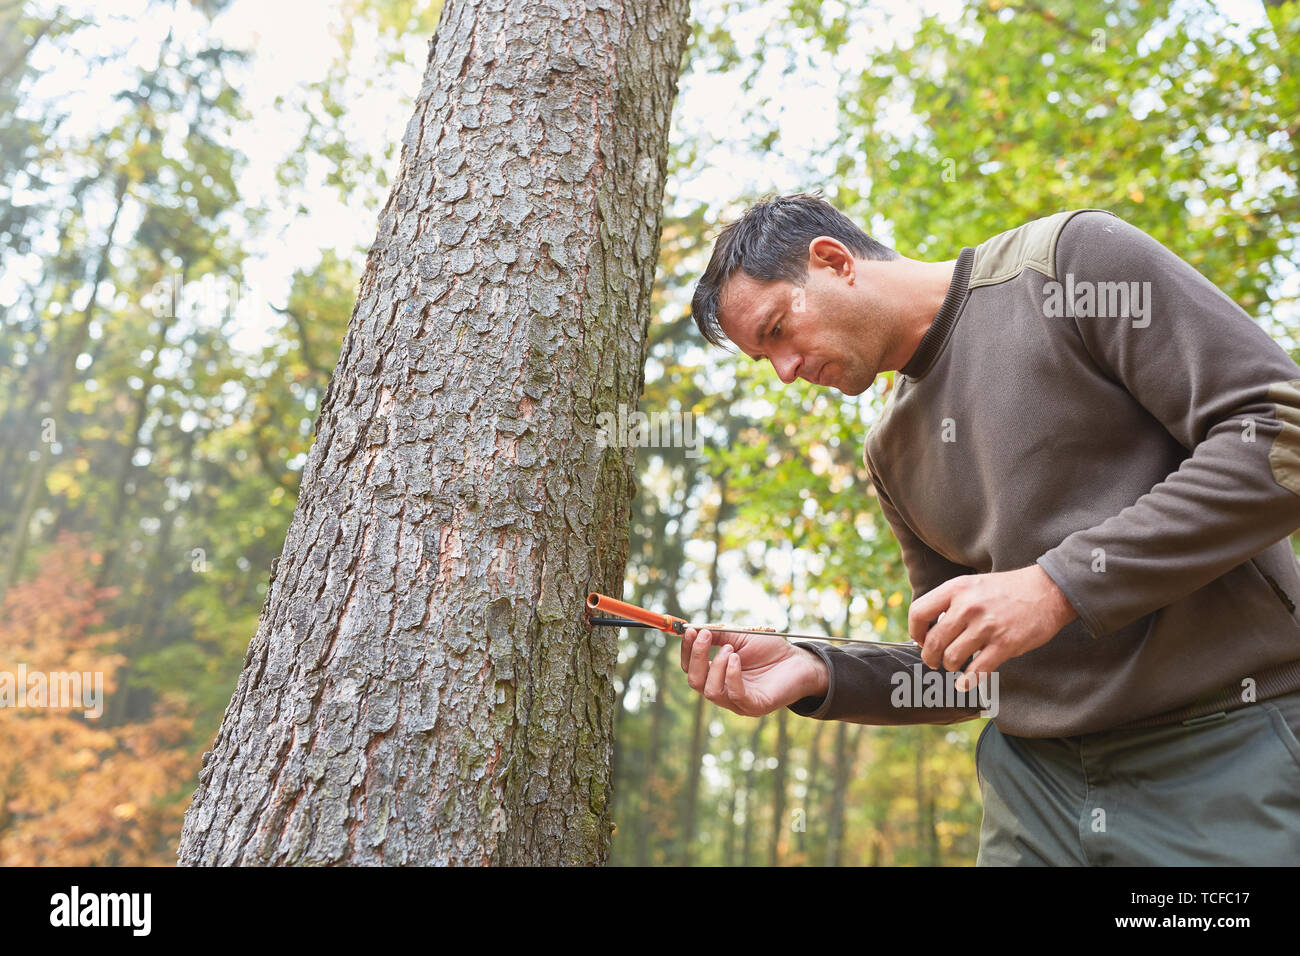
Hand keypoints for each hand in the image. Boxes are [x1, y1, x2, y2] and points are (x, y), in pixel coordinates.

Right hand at [679, 625, 827, 716]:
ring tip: (730, 649)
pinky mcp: (754, 706)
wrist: (798, 660)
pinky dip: (731, 675)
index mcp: (717, 675)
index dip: (687, 650)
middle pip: (695, 681)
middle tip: (706, 635)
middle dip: (696, 656)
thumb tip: (694, 629)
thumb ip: (717, 635)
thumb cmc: (769, 649)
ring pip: (711, 691)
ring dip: (716, 666)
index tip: (690, 631)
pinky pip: (735, 695)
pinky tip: (736, 659)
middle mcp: (724, 691)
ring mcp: (737, 702)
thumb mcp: (738, 637)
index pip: (691, 668)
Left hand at [909, 564, 1077, 691]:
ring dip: (950, 667)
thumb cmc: (1008, 590)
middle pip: (934, 641)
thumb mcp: (974, 584)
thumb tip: (931, 629)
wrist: (1048, 590)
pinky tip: (965, 683)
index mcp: (956, 588)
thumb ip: (953, 603)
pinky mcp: (1004, 644)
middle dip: (930, 657)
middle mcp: (968, 606)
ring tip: (954, 666)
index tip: (921, 640)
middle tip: (934, 661)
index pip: (918, 612)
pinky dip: (968, 681)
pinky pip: (977, 670)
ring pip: (952, 658)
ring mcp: (986, 626)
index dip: (915, 631)